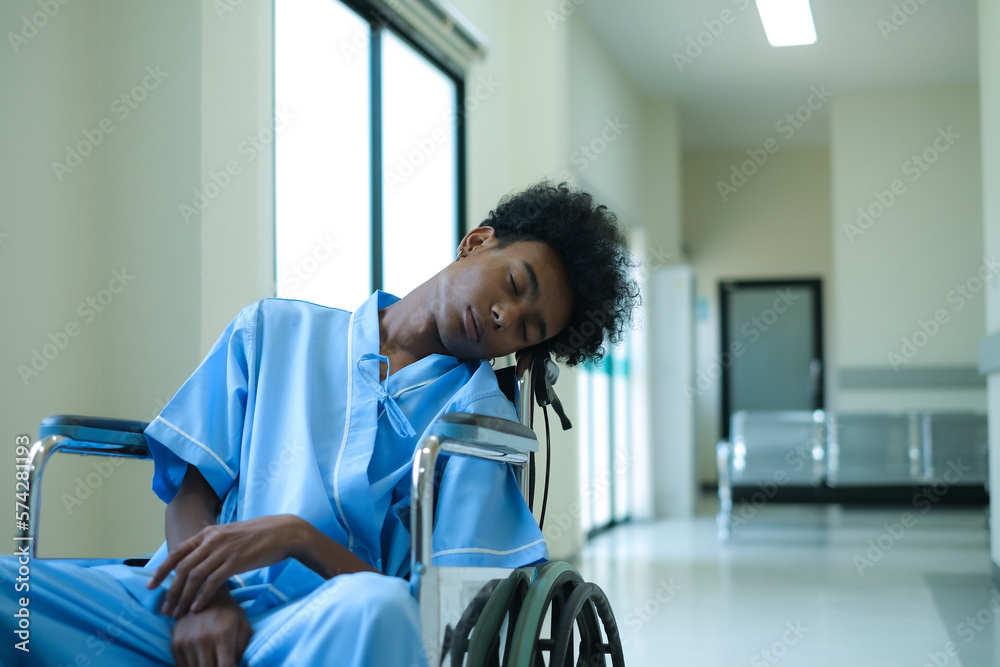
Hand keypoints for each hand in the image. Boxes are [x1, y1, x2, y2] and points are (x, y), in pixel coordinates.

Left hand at [148, 514, 303, 616]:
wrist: (284, 532)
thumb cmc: (259, 535)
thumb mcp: (230, 534)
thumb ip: (213, 543)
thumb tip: (198, 559)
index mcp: (209, 532)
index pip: (177, 552)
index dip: (161, 570)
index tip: (151, 586)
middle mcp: (213, 540)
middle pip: (182, 568)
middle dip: (170, 590)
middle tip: (166, 608)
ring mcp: (224, 550)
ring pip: (194, 577)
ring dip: (184, 597)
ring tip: (179, 613)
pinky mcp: (236, 561)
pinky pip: (213, 582)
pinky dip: (203, 597)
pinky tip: (198, 608)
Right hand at [171, 589, 251, 666]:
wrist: (203, 592)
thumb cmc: (228, 611)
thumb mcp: (243, 625)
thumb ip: (242, 648)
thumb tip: (236, 666)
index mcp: (223, 635)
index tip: (232, 666)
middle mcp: (203, 640)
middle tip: (220, 663)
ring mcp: (187, 642)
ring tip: (212, 660)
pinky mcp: (176, 644)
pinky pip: (182, 666)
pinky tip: (201, 661)